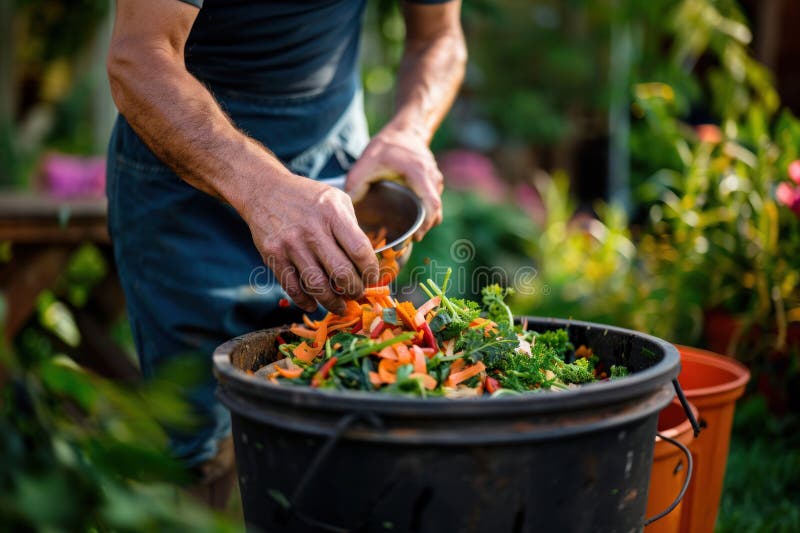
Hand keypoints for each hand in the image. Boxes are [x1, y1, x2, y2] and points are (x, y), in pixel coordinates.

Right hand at [239, 173, 378, 314]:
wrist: (265, 190)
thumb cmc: (307, 197)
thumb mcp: (336, 199)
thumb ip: (352, 228)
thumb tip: (366, 263)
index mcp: (333, 213)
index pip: (360, 251)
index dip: (370, 271)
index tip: (372, 278)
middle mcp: (312, 229)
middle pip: (342, 273)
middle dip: (354, 290)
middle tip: (357, 294)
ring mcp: (291, 244)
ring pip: (317, 286)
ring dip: (332, 302)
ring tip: (340, 306)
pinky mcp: (273, 255)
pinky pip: (292, 287)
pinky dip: (305, 302)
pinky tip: (314, 304)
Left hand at [345, 122, 442, 240]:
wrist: (405, 131)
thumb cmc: (387, 146)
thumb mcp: (367, 161)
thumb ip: (356, 183)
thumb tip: (348, 207)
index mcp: (419, 174)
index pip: (431, 205)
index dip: (425, 224)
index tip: (414, 236)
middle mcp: (432, 178)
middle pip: (435, 211)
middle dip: (424, 228)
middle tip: (408, 240)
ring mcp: (436, 181)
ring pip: (435, 209)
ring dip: (424, 222)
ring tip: (407, 232)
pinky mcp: (434, 184)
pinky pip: (432, 203)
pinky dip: (423, 213)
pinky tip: (408, 219)